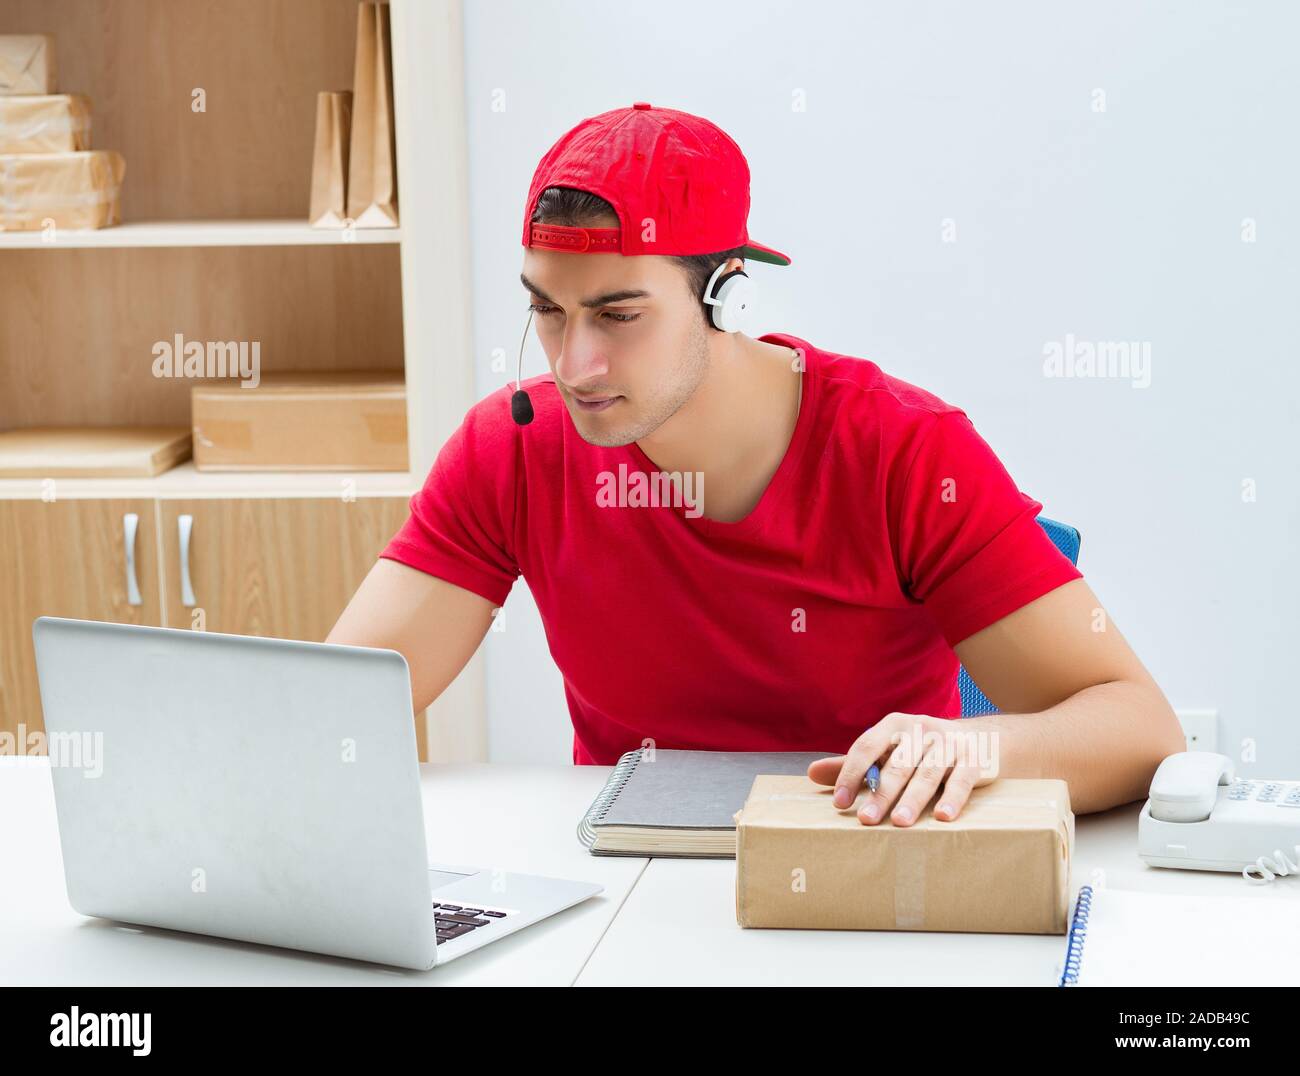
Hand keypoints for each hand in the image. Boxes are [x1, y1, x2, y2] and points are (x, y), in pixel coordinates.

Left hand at [807, 712, 1000, 825]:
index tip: (839, 802)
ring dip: (913, 799)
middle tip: (866, 820)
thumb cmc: (922, 751)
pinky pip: (962, 779)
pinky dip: (953, 797)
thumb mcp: (889, 751)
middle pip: (897, 764)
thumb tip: (811, 774)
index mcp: (894, 725)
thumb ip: (855, 764)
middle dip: (881, 793)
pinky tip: (943, 816)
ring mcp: (950, 743)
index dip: (851, 774)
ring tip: (900, 823)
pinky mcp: (975, 759)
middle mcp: (921, 729)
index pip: (866, 747)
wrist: (979, 740)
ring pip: (928, 773)